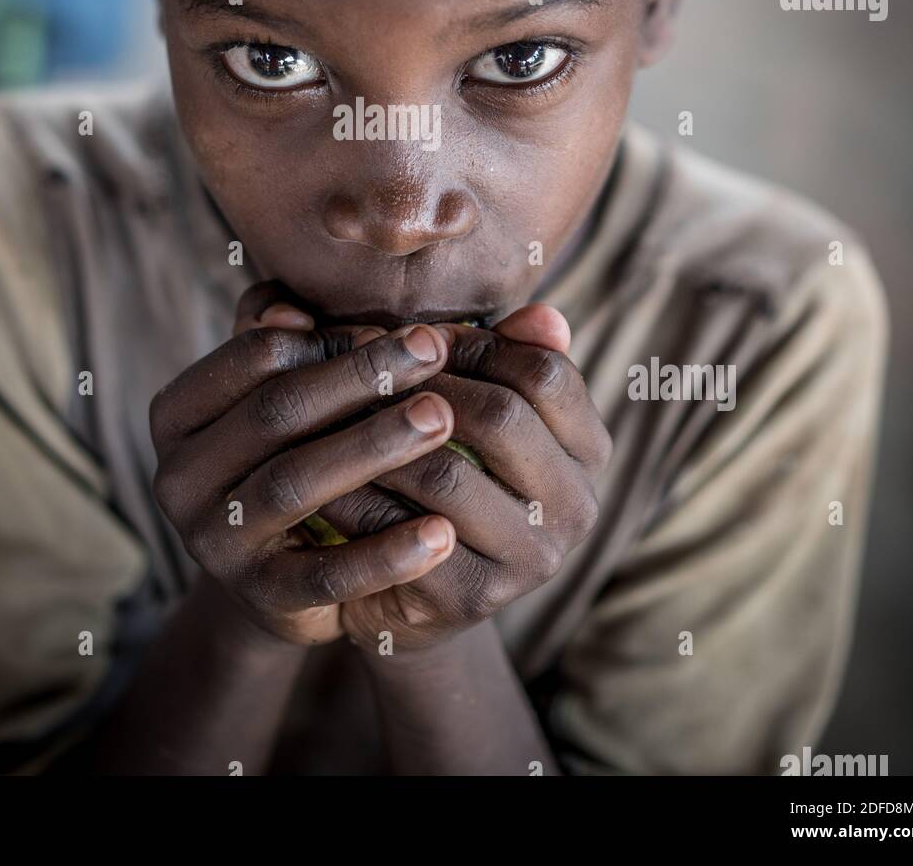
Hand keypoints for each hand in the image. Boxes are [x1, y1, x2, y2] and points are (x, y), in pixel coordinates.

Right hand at [148, 284, 460, 646]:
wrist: (283, 571)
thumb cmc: (292, 451)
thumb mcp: (281, 392)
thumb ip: (283, 338)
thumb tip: (292, 312)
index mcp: (178, 414)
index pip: (255, 356)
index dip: (332, 337)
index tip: (403, 331)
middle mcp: (179, 477)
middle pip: (276, 412)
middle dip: (361, 378)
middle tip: (434, 351)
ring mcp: (213, 542)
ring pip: (296, 483)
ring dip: (374, 446)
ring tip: (443, 419)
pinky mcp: (258, 598)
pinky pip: (326, 574)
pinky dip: (386, 554)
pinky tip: (443, 533)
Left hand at [247, 292, 611, 655]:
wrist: (411, 589)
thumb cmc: (443, 469)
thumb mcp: (476, 410)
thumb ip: (503, 357)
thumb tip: (544, 312)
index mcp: (588, 451)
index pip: (546, 372)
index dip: (475, 344)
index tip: (416, 337)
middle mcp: (576, 508)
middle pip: (501, 416)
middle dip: (422, 384)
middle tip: (363, 367)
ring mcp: (531, 559)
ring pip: (446, 474)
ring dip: (378, 438)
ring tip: (331, 411)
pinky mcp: (475, 599)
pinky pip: (405, 533)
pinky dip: (359, 498)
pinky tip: (324, 476)